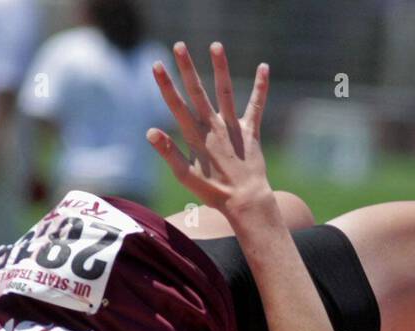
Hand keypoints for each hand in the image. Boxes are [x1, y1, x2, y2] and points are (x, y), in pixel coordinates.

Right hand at [147, 41, 271, 216]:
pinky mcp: (250, 132)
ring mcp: (233, 128)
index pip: (177, 107)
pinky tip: (264, 67)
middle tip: (179, 45)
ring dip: (220, 69)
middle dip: (187, 69)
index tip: (157, 65)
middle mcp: (213, 128)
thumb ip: (169, 153)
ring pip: (225, 93)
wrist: (245, 201)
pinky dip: (260, 87)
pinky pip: (256, 106)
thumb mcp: (185, 176)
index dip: (166, 85)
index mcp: (196, 138)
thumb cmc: (213, 193)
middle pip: (197, 93)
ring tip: (216, 45)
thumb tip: (150, 132)